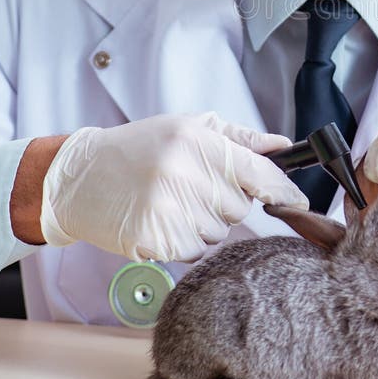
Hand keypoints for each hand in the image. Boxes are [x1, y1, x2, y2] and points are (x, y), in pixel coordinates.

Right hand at [40, 112, 308, 261]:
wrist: (80, 177)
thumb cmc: (139, 147)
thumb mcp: (188, 127)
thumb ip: (240, 138)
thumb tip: (283, 145)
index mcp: (197, 142)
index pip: (257, 171)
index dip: (283, 189)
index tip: (298, 200)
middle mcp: (184, 174)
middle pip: (241, 207)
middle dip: (227, 201)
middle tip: (195, 187)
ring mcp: (168, 209)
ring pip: (220, 232)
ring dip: (206, 222)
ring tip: (173, 201)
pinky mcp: (154, 239)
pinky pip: (195, 251)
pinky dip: (186, 241)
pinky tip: (163, 220)